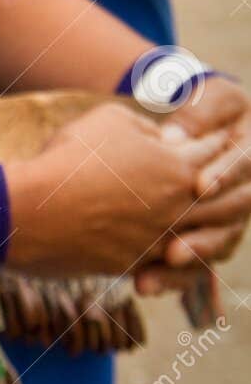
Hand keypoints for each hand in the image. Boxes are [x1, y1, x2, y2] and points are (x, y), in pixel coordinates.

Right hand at [6, 102, 250, 275]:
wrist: (32, 213)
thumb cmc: (68, 159)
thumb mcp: (109, 121)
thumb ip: (144, 127)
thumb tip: (160, 139)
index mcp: (177, 165)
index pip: (213, 152)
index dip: (219, 143)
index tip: (224, 139)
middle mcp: (178, 206)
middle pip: (222, 200)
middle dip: (233, 189)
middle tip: (243, 185)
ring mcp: (161, 239)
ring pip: (204, 238)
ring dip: (211, 228)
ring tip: (212, 220)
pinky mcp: (139, 264)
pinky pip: (173, 265)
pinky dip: (181, 258)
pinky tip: (178, 252)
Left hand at [144, 81, 250, 279]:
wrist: (194, 129)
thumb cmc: (204, 107)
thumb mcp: (208, 98)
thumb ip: (199, 113)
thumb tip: (174, 138)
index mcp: (248, 154)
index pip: (244, 165)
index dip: (226, 175)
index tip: (201, 185)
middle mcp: (241, 194)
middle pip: (229, 221)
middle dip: (202, 239)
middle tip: (172, 251)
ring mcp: (223, 220)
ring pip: (212, 249)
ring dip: (182, 270)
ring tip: (149, 281)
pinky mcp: (202, 237)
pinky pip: (194, 266)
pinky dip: (171, 278)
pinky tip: (143, 285)